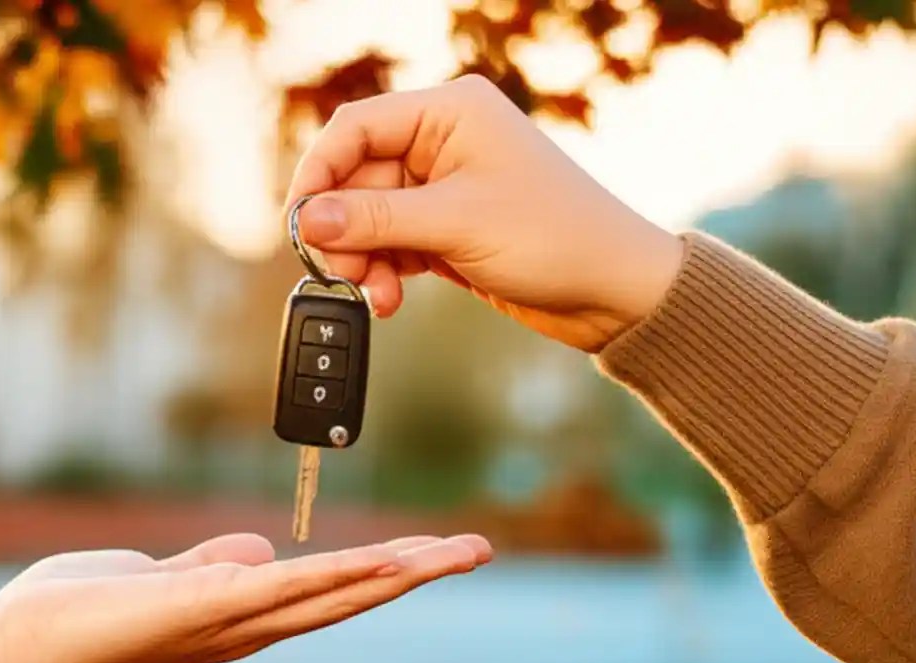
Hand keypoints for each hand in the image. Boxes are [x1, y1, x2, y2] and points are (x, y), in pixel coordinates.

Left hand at [0, 533, 491, 662]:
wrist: (18, 645)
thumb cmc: (81, 612)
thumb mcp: (159, 577)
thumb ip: (211, 565)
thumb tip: (260, 550)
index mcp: (241, 615)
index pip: (329, 591)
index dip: (385, 572)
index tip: (434, 550)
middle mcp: (247, 626)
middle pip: (349, 597)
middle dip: (416, 573)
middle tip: (479, 549)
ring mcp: (229, 621)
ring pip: (332, 595)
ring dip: (397, 572)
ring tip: (454, 552)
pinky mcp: (201, 608)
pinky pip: (283, 590)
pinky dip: (338, 578)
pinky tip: (379, 562)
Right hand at [287, 75, 684, 351]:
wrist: (616, 292)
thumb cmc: (558, 239)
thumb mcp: (456, 225)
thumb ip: (374, 220)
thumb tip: (307, 218)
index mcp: (451, 113)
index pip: (356, 128)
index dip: (319, 173)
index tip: (299, 220)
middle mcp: (444, 142)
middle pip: (357, 178)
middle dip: (343, 229)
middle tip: (340, 270)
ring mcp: (446, 188)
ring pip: (370, 218)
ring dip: (363, 257)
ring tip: (373, 290)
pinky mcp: (449, 229)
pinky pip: (393, 244)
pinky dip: (384, 270)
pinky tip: (388, 296)